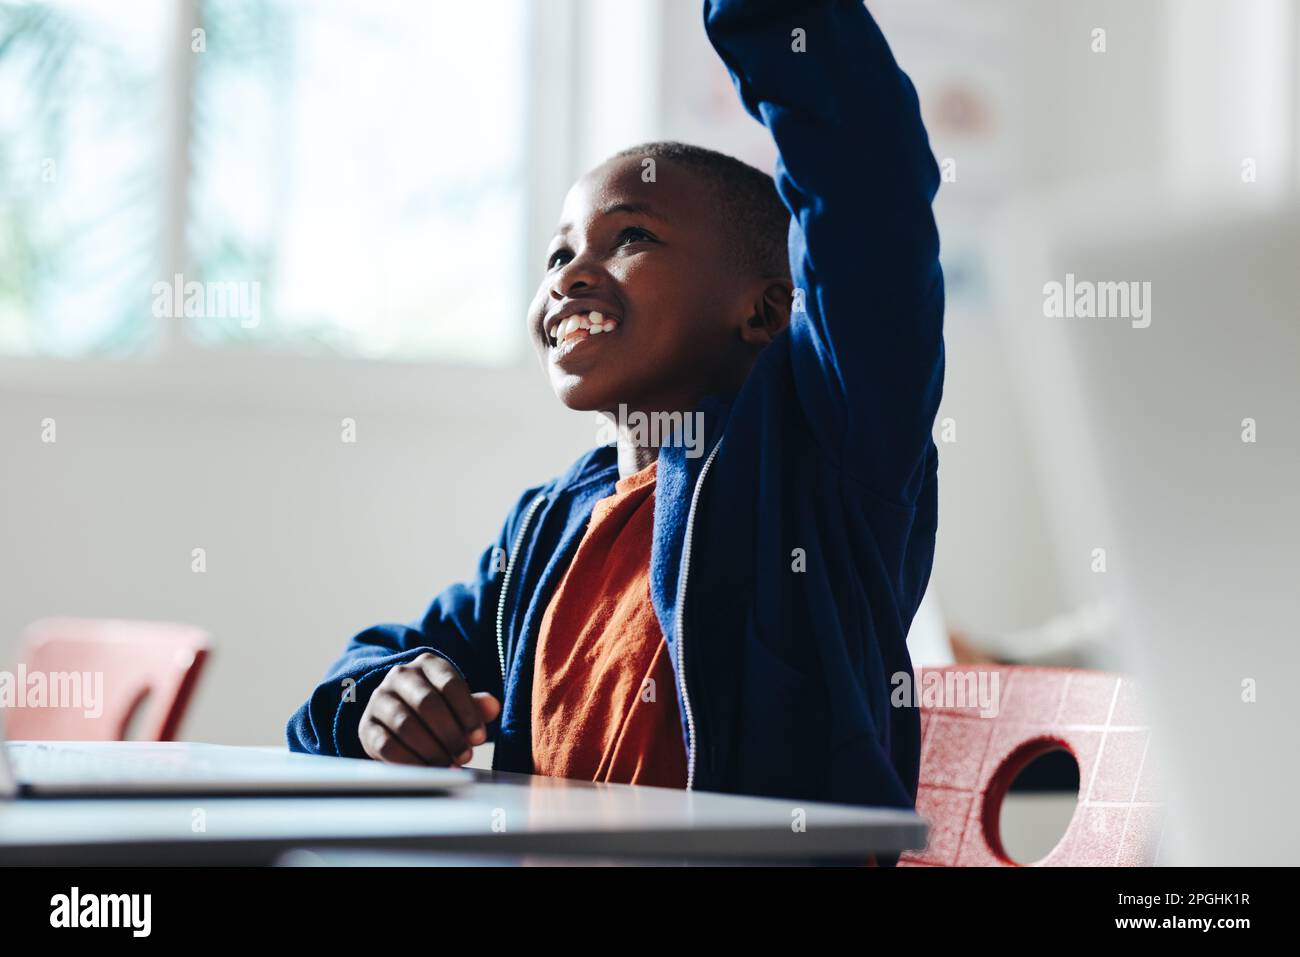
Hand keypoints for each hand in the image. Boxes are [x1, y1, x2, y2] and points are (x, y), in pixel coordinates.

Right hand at [359, 653, 500, 765]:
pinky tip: (427, 769)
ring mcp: (379, 699)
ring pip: (406, 724)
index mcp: (427, 664)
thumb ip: (475, 705)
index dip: (467, 713)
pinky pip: (387, 745)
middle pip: (427, 703)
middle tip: (465, 755)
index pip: (450, 684)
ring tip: (449, 764)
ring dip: (431, 749)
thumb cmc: (437, 708)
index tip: (479, 737)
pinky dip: (410, 761)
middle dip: (450, 733)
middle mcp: (400, 676)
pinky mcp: (367, 726)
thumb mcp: (457, 702)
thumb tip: (493, 706)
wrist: (397, 715)